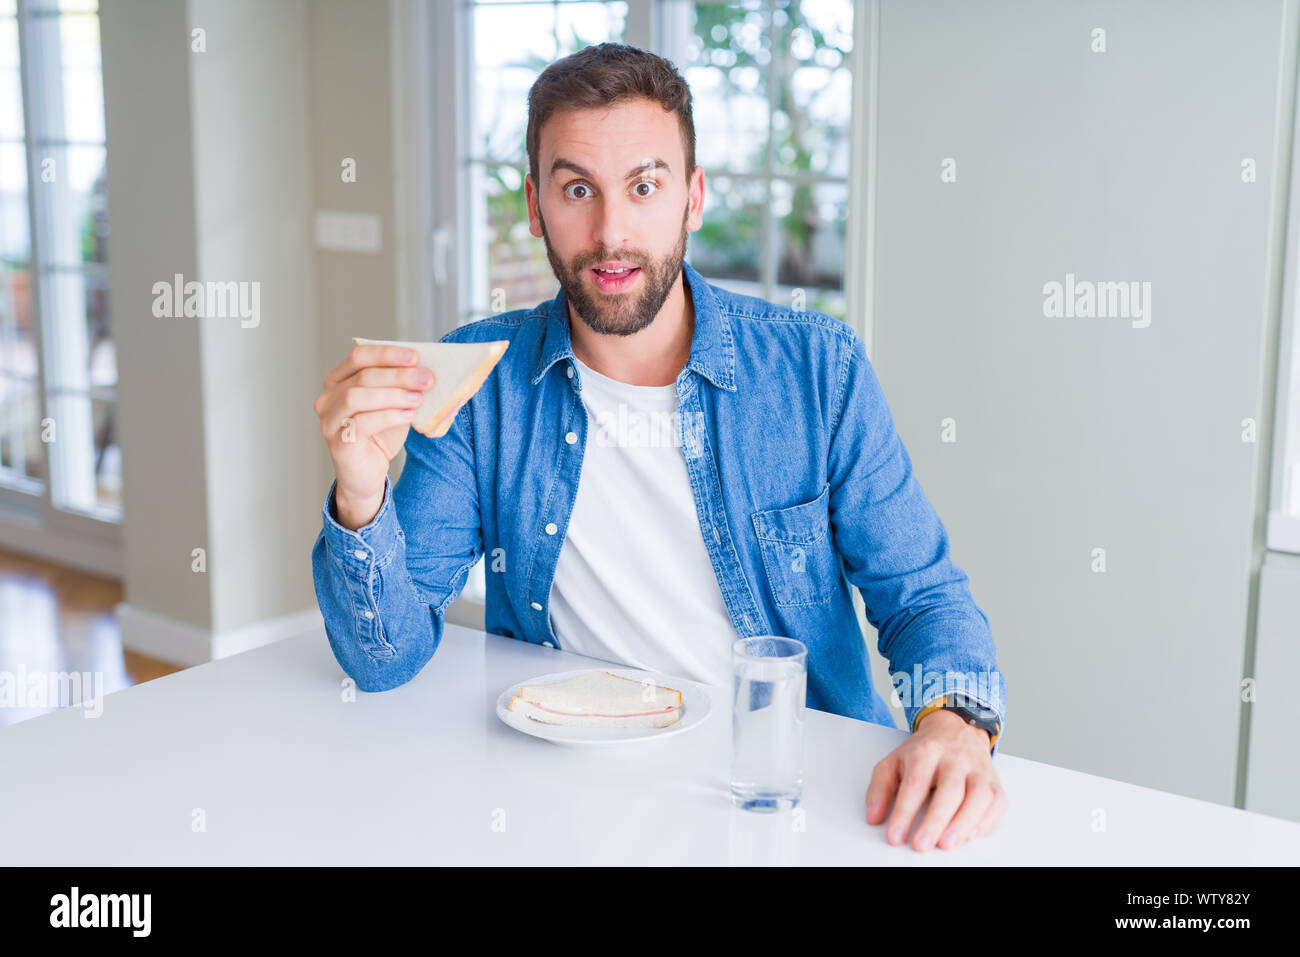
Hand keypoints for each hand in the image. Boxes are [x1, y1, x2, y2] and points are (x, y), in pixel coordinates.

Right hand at [314, 342, 436, 523]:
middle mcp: (328, 397)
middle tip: (427, 379)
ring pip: (357, 396)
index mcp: (338, 380)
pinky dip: (388, 416)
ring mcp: (329, 420)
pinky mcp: (337, 442)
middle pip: (363, 376)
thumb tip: (426, 369)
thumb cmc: (380, 435)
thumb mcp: (393, 404)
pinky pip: (361, 422)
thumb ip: (401, 386)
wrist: (367, 475)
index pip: (359, 356)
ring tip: (418, 399)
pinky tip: (408, 416)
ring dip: (393, 394)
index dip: (387, 354)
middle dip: (398, 375)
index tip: (416, 356)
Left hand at [864, 709, 1005, 851]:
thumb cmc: (923, 751)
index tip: (895, 836)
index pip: (914, 784)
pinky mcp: (994, 781)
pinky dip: (987, 820)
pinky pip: (996, 801)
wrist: (956, 728)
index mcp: (925, 751)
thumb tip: (873, 816)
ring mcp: (978, 769)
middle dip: (934, 822)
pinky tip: (971, 835)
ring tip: (946, 844)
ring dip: (963, 824)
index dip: (903, 813)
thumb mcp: (894, 761)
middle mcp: (955, 758)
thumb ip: (880, 788)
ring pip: (977, 796)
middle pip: (948, 791)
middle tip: (921, 845)